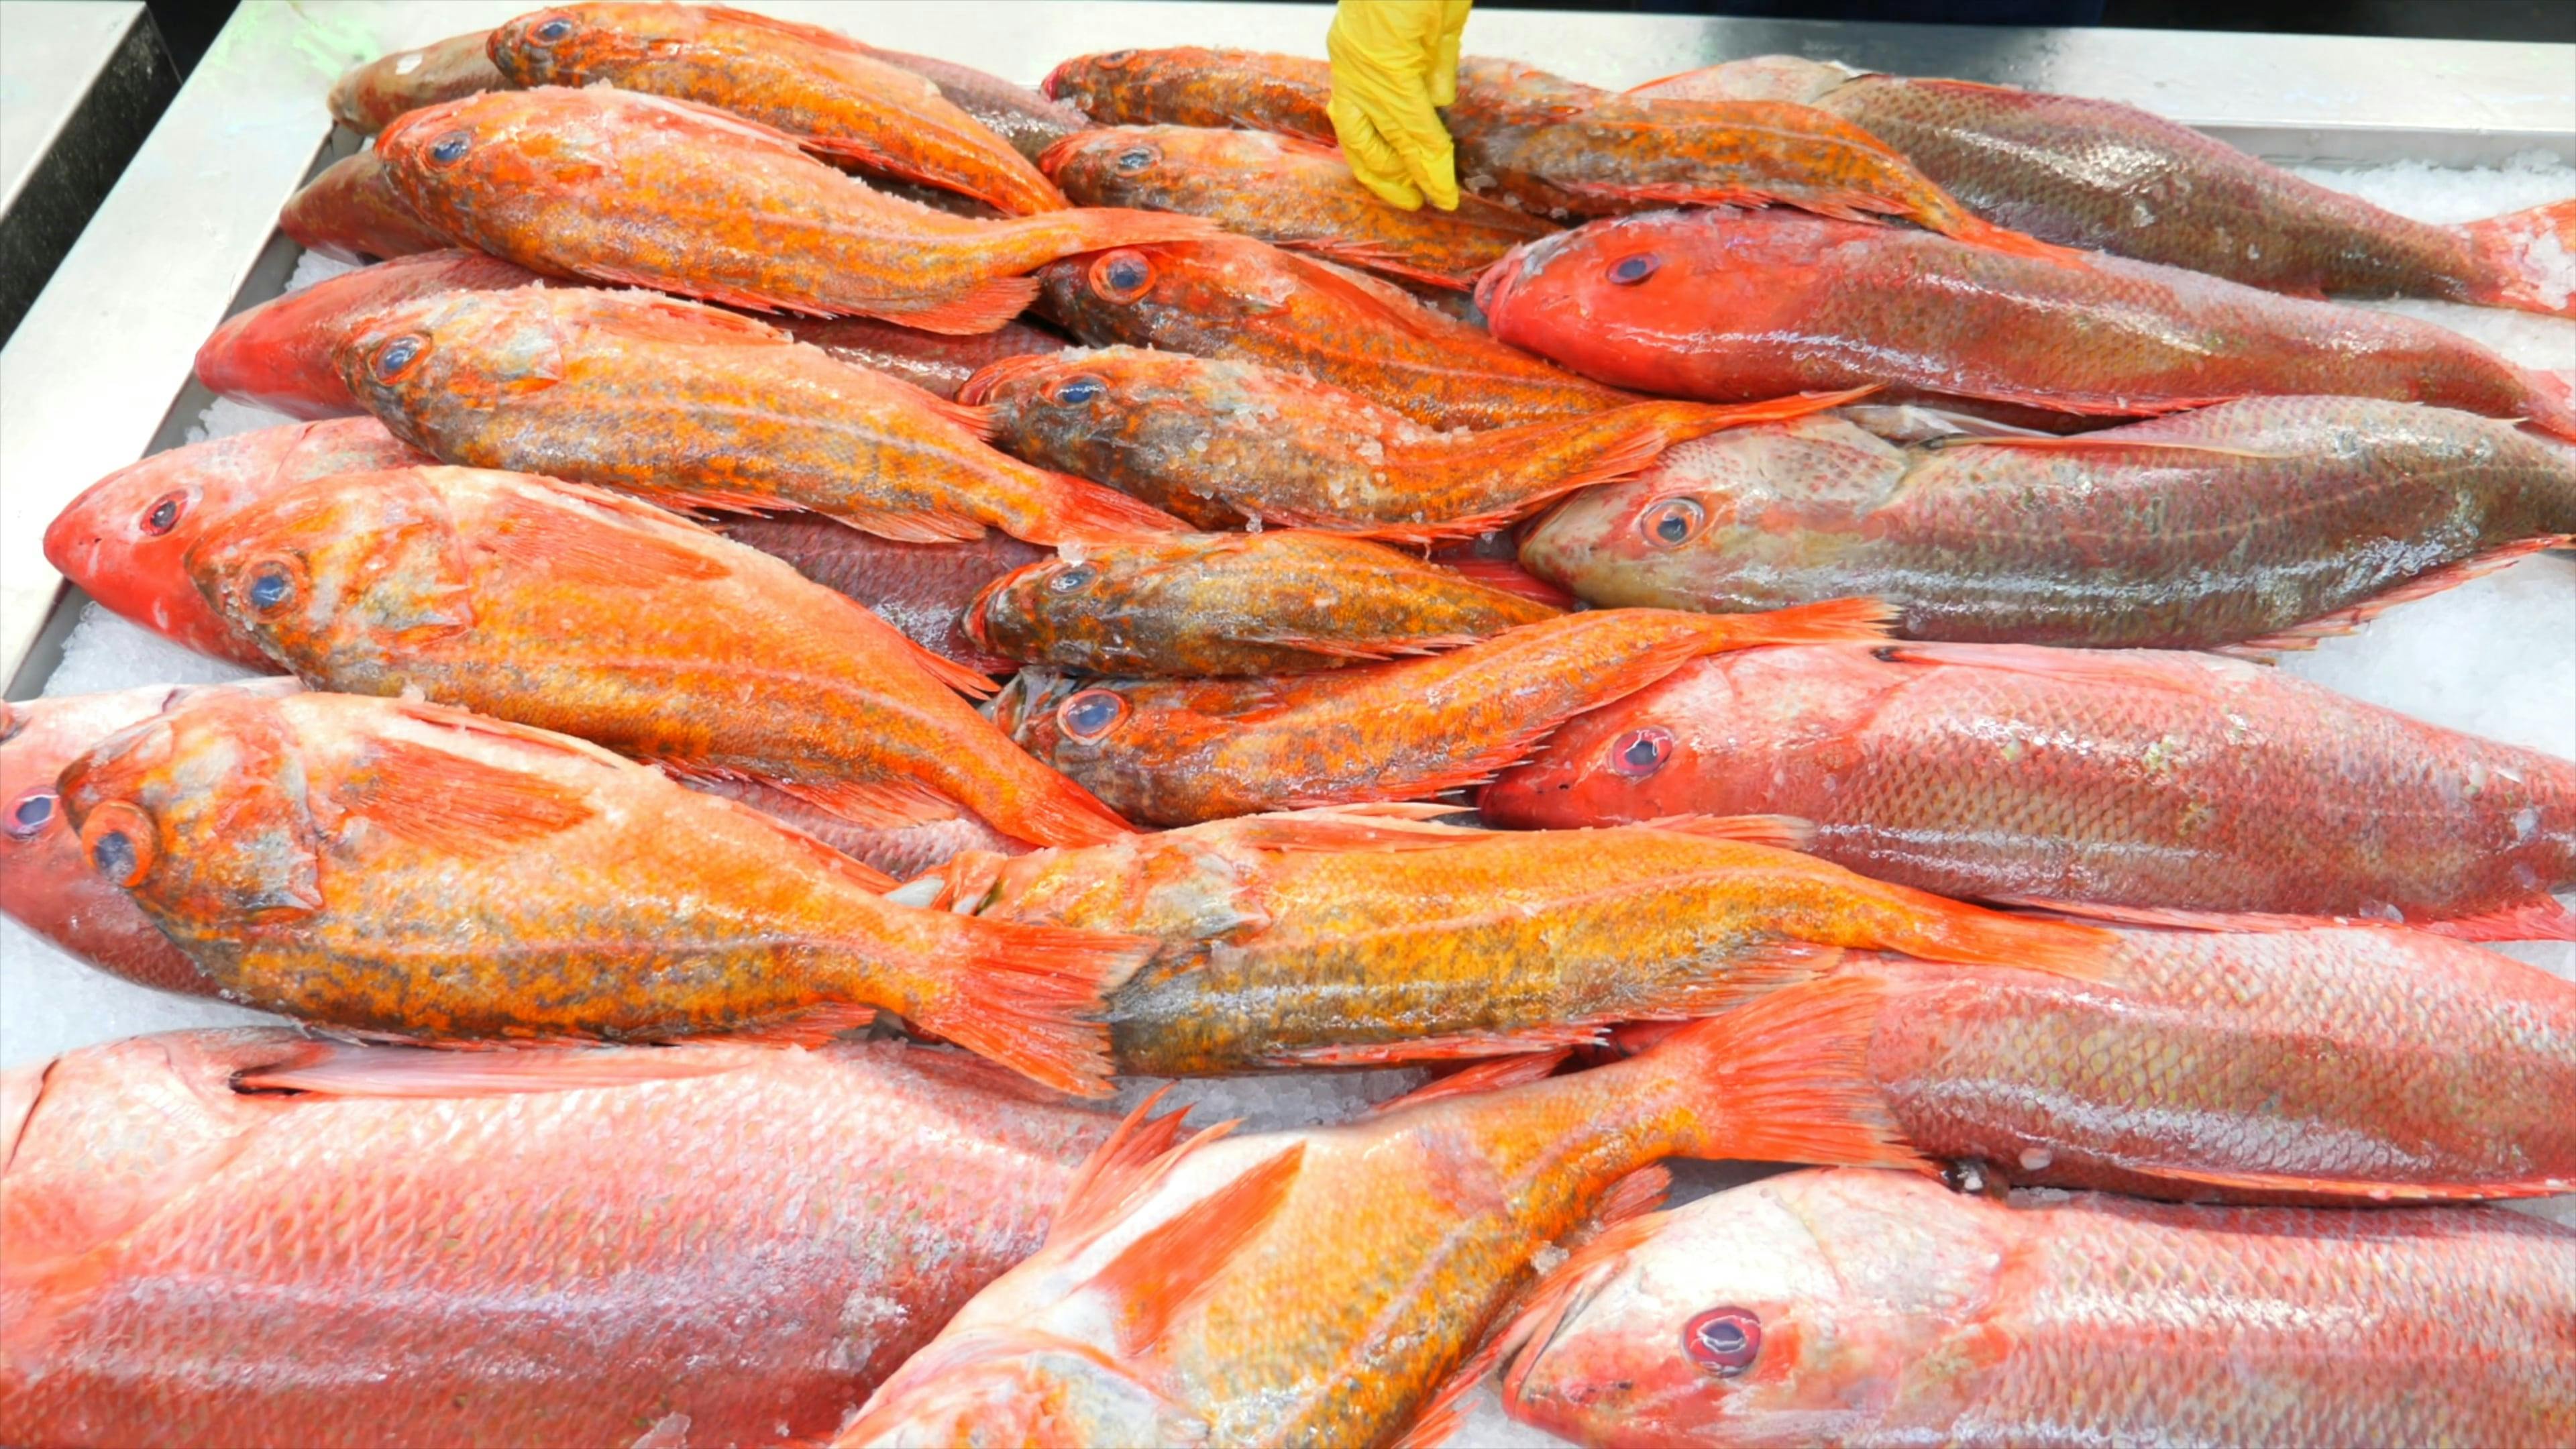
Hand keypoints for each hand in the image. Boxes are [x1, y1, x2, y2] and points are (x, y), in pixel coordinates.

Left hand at [1326, 0, 1471, 210]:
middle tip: (1408, 201)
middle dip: (1384, 174)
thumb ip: (1434, 61)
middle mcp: (1355, 63)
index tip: (1407, 179)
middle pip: (1360, 136)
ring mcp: (1368, 66)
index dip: (1384, 152)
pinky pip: (1412, 125)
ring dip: (1407, 174)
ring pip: (1384, 137)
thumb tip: (1439, 99)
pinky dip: (1430, 160)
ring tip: (1428, 199)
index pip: (1363, 115)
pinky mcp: (1393, 67)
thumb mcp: (1436, 20)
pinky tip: (1443, 185)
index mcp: (1360, 49)